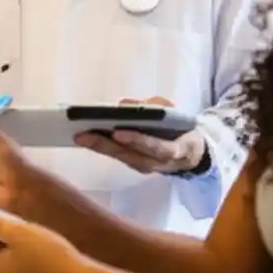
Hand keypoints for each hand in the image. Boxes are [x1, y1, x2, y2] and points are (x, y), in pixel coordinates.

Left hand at [74, 96, 204, 173]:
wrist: (192, 152)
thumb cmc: (182, 127)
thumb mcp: (176, 112)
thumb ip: (154, 106)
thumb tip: (123, 104)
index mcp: (177, 149)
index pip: (155, 146)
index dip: (137, 140)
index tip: (117, 132)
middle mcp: (160, 163)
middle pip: (130, 155)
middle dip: (105, 145)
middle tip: (83, 134)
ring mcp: (147, 167)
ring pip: (121, 158)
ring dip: (99, 147)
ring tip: (79, 135)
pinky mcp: (137, 165)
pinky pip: (119, 157)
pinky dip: (103, 148)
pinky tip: (87, 138)